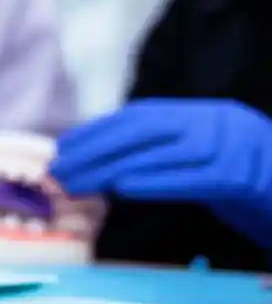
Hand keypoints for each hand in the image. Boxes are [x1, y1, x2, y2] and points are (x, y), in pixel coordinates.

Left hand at [51, 99, 271, 245]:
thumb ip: (162, 152)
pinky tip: (123, 189)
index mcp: (202, 114)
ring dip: (112, 170)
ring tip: (78, 184)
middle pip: (144, 132)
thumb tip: (102, 162)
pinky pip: (193, 178)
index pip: (139, 116)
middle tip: (59, 171)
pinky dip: (155, 181)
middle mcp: (216, 122)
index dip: (97, 130)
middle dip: (95, 150)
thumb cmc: (242, 181)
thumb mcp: (202, 157)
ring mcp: (232, 147)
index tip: (63, 148)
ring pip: (161, 154)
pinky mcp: (244, 177)